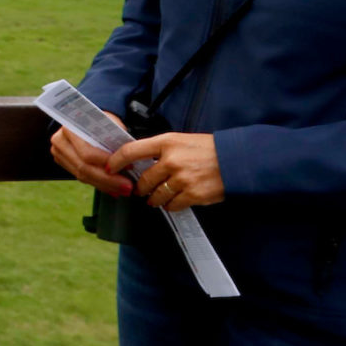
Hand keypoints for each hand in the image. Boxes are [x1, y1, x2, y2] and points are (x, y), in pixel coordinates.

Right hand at [50, 110, 134, 196]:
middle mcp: (60, 141)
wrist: (86, 118)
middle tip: (127, 188)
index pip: (88, 153)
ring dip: (104, 185)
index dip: (109, 163)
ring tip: (122, 190)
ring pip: (82, 176)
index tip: (129, 168)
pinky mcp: (62, 162)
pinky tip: (111, 188)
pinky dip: (98, 184)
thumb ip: (116, 142)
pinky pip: (81, 177)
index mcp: (70, 128)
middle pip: (84, 168)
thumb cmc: (101, 121)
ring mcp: (58, 153)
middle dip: (108, 180)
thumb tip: (129, 164)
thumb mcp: (110, 124)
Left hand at [108, 132, 223, 210]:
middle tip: (141, 190)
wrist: (235, 160)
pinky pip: (172, 205)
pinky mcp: (192, 194)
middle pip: (143, 180)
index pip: (131, 151)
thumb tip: (140, 161)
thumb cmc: (208, 150)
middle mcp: (171, 160)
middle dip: (140, 188)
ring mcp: (181, 179)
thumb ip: (161, 149)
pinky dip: (170, 205)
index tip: (109, 168)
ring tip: (159, 197)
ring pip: (156, 196)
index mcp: (166, 142)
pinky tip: (174, 201)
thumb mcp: (182, 140)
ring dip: (155, 199)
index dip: (116, 161)